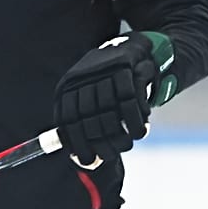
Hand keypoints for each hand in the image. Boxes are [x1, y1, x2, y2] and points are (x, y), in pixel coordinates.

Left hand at [53, 31, 175, 169]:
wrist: (133, 47)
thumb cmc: (109, 81)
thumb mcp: (88, 94)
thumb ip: (82, 120)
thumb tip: (77, 156)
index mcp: (68, 85)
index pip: (68, 119)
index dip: (78, 143)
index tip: (87, 161)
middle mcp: (82, 77)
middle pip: (90, 119)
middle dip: (102, 143)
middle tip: (111, 156)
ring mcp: (103, 71)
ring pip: (111, 112)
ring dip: (121, 134)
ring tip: (128, 144)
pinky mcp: (126, 65)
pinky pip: (131, 100)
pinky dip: (137, 119)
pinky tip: (140, 129)